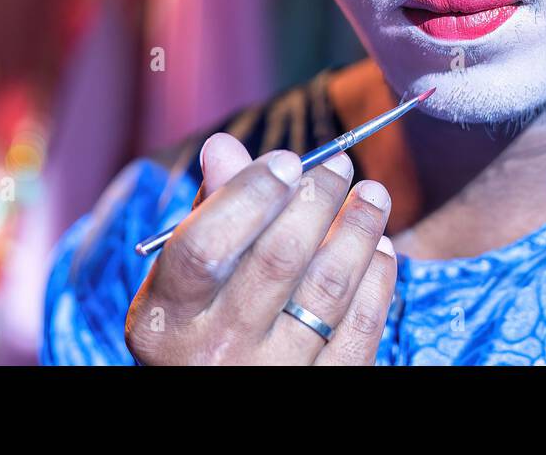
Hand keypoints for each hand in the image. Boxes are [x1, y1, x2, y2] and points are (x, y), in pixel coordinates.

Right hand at [125, 132, 395, 364]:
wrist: (217, 399)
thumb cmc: (199, 328)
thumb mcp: (183, 282)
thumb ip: (209, 213)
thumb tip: (223, 146)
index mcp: (167, 321)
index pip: (206, 246)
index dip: (251, 195)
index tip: (287, 160)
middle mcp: (215, 353)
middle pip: (276, 259)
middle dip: (316, 200)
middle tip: (339, 164)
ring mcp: (270, 375)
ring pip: (327, 290)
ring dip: (357, 231)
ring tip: (373, 194)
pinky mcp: (322, 387)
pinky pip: (361, 328)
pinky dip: (376, 280)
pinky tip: (379, 249)